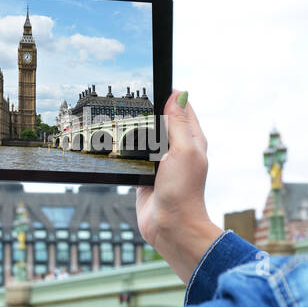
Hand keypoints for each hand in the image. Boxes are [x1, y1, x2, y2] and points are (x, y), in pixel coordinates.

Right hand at [136, 90, 222, 282]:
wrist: (170, 227)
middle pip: (160, 119)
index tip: (151, 80)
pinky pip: (133, 154)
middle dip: (148, 108)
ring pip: (144, 136)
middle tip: (130, 95)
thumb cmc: (183, 191)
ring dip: (135, 128)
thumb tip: (177, 94)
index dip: (168, 93)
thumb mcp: (184, 150)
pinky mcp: (144, 173)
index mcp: (192, 139)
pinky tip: (115, 140)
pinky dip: (126, 147)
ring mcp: (159, 161)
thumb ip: (179, 123)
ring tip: (119, 114)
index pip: (181, 106)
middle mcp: (177, 148)